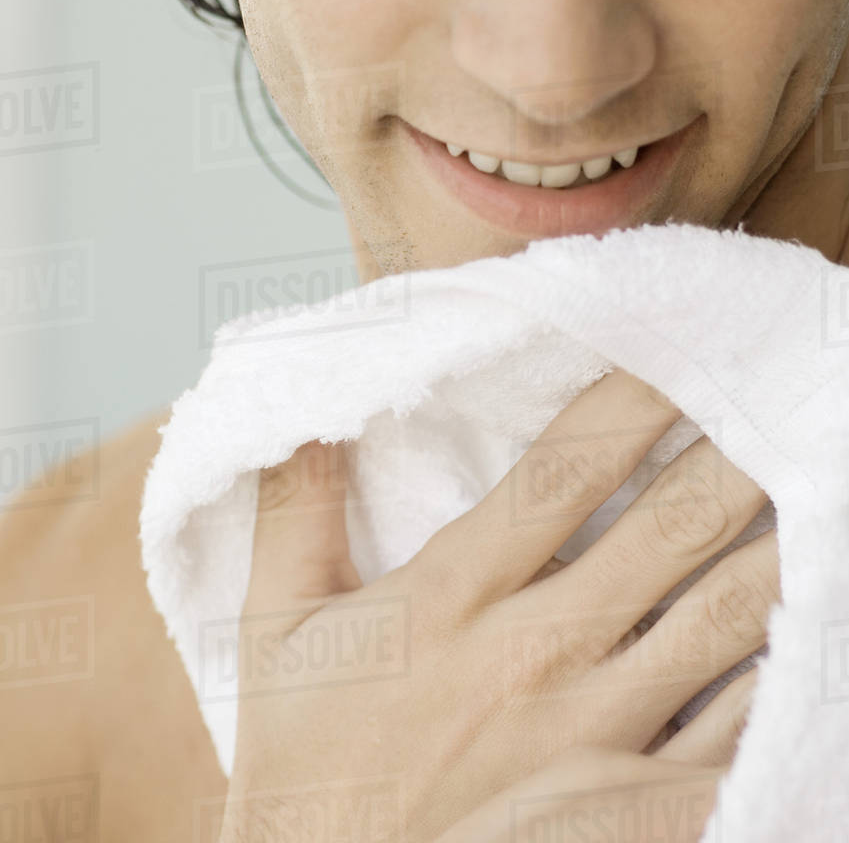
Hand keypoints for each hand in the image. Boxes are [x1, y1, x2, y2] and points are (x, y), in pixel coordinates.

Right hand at [217, 368, 777, 842]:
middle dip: (737, 453)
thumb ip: (293, 505)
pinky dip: (786, 676)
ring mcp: (592, 731)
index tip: (680, 346)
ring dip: (781, 547)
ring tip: (822, 483)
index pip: (565, 470)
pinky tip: (819, 624)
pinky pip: (731, 732)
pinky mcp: (627, 802)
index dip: (634, 399)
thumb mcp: (275, 623)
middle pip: (668, 530)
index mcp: (455, 595)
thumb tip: (304, 408)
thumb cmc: (302, 763)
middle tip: (784, 393)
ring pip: (722, 620)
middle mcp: (536, 651)